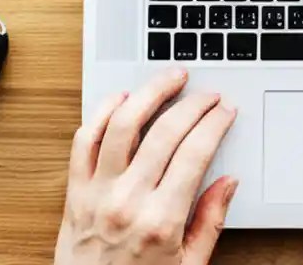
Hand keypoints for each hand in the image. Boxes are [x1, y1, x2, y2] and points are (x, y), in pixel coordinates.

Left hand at [55, 68, 238, 264]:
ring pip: (123, 124)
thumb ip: (210, 222)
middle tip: (207, 94)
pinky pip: (84, 140)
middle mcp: (128, 201)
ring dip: (149, 94)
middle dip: (193, 104)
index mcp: (161, 221)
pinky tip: (121, 100)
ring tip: (168, 79)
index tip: (225, 111)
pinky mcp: (74, 191)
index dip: (214, 124)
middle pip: (165, 132)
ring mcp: (97, 193)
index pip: (195, 153)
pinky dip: (102, 113)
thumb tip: (228, 183)